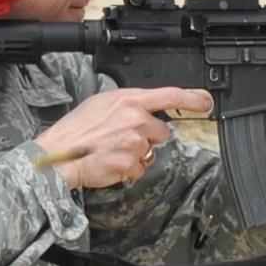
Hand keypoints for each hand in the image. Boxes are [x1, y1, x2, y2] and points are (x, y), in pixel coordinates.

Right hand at [34, 85, 210, 188]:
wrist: (59, 155)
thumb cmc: (76, 130)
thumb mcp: (101, 104)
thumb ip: (127, 104)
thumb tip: (144, 110)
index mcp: (128, 99)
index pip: (170, 95)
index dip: (193, 98)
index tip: (206, 102)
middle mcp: (135, 118)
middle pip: (162, 132)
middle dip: (148, 138)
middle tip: (123, 139)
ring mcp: (134, 142)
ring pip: (150, 152)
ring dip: (136, 155)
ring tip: (112, 151)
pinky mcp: (130, 163)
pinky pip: (139, 169)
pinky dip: (127, 170)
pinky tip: (110, 163)